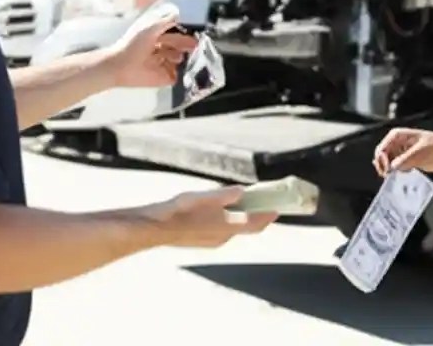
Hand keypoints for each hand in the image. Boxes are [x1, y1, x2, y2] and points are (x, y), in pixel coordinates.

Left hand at [109, 4, 197, 88]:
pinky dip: (182, 73)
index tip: (195, 30)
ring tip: (178, 56)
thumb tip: (180, 13)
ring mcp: (163, 64)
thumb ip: (166, 19)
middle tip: (196, 45)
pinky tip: (182, 68)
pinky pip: (178, 75)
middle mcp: (160, 49)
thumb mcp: (150, 27)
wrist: (120, 67)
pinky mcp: (164, 78)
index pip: (175, 32)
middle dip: (187, 44)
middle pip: (179, 46)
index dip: (184, 31)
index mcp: (156, 36)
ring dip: (182, 57)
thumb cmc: (132, 45)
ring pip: (180, 59)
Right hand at [147, 186, 277, 248]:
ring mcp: (213, 241)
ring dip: (242, 218)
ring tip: (244, 204)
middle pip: (246, 227)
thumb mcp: (201, 197)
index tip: (278, 208)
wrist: (155, 230)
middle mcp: (222, 237)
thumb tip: (242, 191)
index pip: (255, 223)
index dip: (268, 216)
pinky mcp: (202, 241)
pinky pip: (223, 231)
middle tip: (263, 203)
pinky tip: (221, 212)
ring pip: (234, 230)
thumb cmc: (178, 212)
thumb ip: (223, 195)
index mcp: (226, 227)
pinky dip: (229, 222)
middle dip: (257, 216)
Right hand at [372, 128, 432, 176]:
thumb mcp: (420, 153)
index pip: (382, 148)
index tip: (388, 171)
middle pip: (382, 156)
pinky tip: (401, 176)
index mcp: (398, 135)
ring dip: (389, 171)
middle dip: (383, 167)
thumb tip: (392, 168)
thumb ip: (405, 160)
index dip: (382, 160)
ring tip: (395, 177)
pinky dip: (396, 173)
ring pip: (387, 163)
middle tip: (388, 177)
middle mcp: (397, 143)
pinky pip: (396, 168)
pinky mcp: (406, 161)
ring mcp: (401, 152)